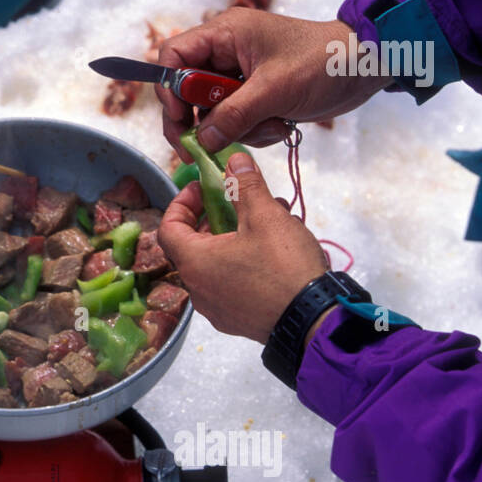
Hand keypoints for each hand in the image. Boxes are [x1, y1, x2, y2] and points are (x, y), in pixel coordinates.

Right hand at [154, 9, 391, 159]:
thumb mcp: (276, 89)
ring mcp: (240, 76)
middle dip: (198, 122)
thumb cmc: (325, 62)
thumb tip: (203, 140)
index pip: (174, 57)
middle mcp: (226, 52)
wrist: (367, 66)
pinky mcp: (255, 95)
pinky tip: (281, 124)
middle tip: (199, 149)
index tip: (180, 120)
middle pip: (187, 91)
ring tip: (271, 126)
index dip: (169, 89)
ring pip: (212, 112)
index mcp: (225, 34)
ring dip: (236, 129)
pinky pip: (236, 121)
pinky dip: (254, 130)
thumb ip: (234, 115)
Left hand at [158, 152, 327, 341]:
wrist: (313, 322)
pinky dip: (245, 261)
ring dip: (237, 236)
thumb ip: (245, 185)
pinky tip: (276, 250)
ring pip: (217, 262)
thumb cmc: (283, 267)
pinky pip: (231, 283)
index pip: (168, 227)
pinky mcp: (237, 319)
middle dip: (218, 216)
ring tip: (271, 218)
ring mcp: (216, 308)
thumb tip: (234, 159)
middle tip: (241, 200)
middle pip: (194, 244)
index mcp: (194, 262)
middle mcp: (197, 288)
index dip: (183, 203)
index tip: (204, 188)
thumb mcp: (266, 217)